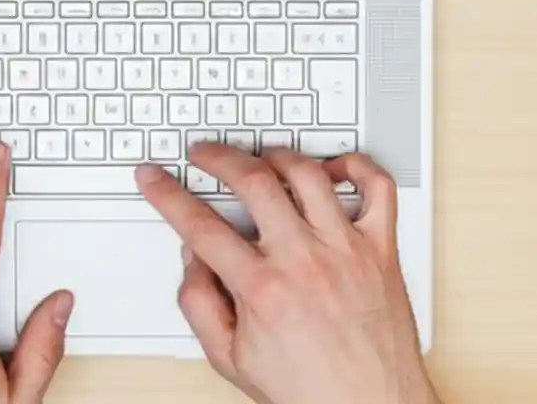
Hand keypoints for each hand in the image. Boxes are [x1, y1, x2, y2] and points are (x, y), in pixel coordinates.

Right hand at [136, 145, 436, 403]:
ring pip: (308, 173)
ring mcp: (347, 249)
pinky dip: (356, 166)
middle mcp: (305, 260)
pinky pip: (377, 187)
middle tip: (203, 155)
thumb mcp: (230, 360)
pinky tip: (332, 169)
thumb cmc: (311, 390)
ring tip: (260, 159)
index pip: (199, 225)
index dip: (167, 194)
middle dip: (217, 157)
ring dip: (276, 155)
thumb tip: (192, 259)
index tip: (154, 177)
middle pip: (252, 181)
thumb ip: (200, 305)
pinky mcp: (382, 248)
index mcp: (263, 290)